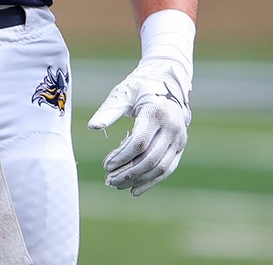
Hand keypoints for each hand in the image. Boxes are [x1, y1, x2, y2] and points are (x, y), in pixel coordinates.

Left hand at [87, 57, 190, 194]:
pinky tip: (134, 190)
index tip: (106, 165)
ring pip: (160, 167)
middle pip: (150, 159)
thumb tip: (92, 126)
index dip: (122, 157)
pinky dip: (152, 181)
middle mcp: (172, 127)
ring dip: (138, 180)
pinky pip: (168, 168)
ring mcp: (179, 138)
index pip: (139, 143)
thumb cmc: (140, 87)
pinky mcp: (180, 146)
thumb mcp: (123, 93)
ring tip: (117, 185)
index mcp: (156, 112)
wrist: (167, 82)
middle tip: (108, 180)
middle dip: (128, 173)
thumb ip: (109, 110)